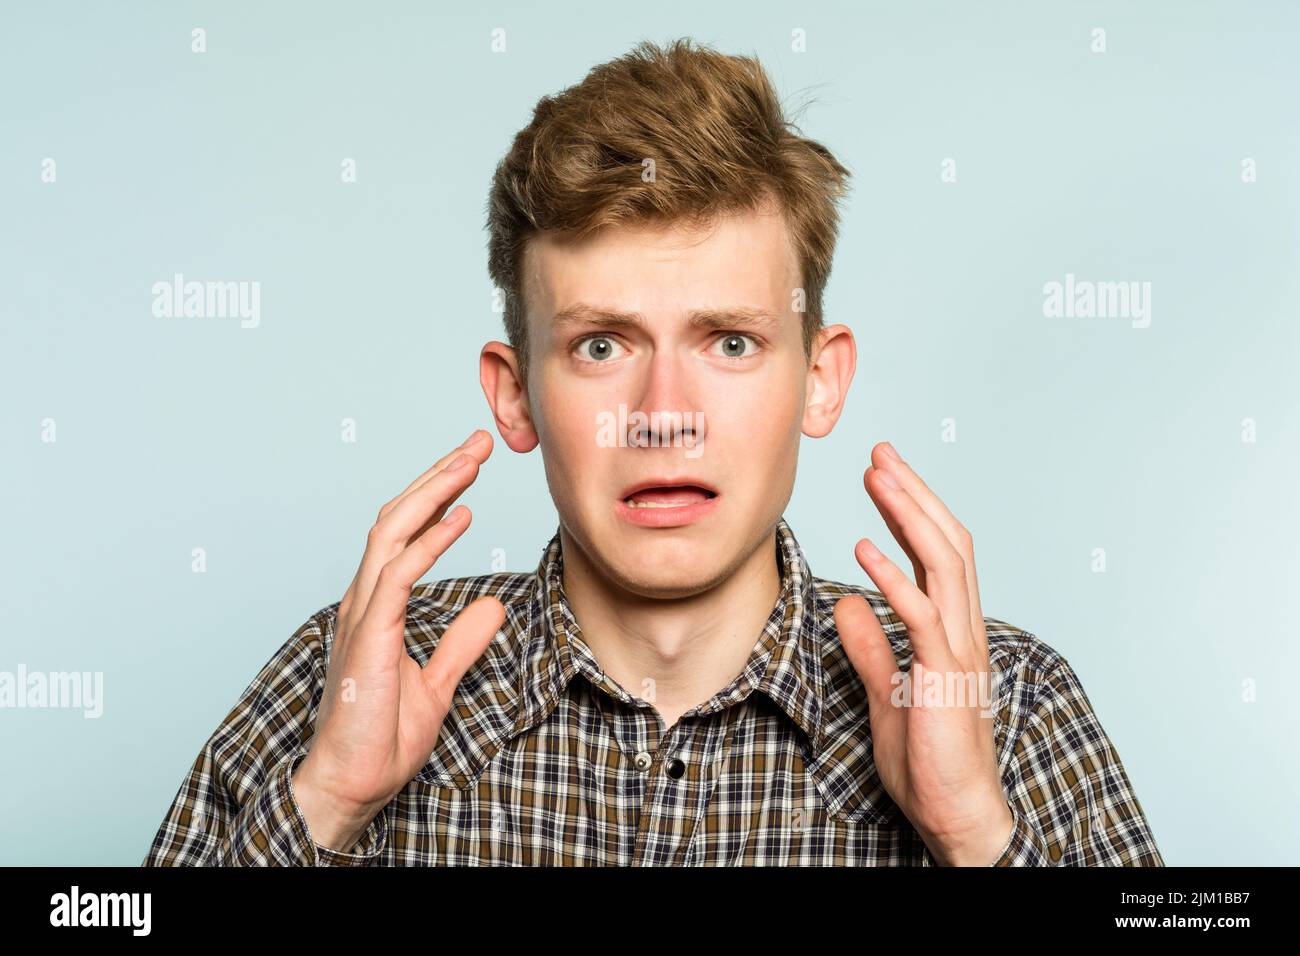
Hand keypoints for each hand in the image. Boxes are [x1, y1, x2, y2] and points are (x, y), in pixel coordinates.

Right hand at [293, 429, 505, 850]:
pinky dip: (428, 542)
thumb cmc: (381, 737)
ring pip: (393, 533)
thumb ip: (461, 642)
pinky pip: (397, 575)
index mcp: (377, 606)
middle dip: (439, 475)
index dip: (438, 496)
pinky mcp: (368, 636)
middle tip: (478, 442)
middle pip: (398, 518)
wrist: (352, 784)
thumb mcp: (437, 682)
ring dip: (434, 492)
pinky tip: (458, 517)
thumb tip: (493, 606)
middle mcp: (364, 599)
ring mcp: (361, 614)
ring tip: (471, 461)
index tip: (472, 467)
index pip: (406, 534)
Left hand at [833, 441, 1013, 865]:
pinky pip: (921, 617)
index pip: (940, 556)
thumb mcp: (885, 693)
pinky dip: (895, 578)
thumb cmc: (926, 760)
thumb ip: (868, 647)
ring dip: (909, 516)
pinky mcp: (943, 677)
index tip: (883, 476)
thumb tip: (845, 602)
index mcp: (952, 632)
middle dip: (914, 494)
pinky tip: (867, 548)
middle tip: (880, 453)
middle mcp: (964, 631)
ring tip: (878, 477)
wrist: (954, 814)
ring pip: (944, 565)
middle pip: (947, 544)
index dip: (913, 512)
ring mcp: (958, 652)